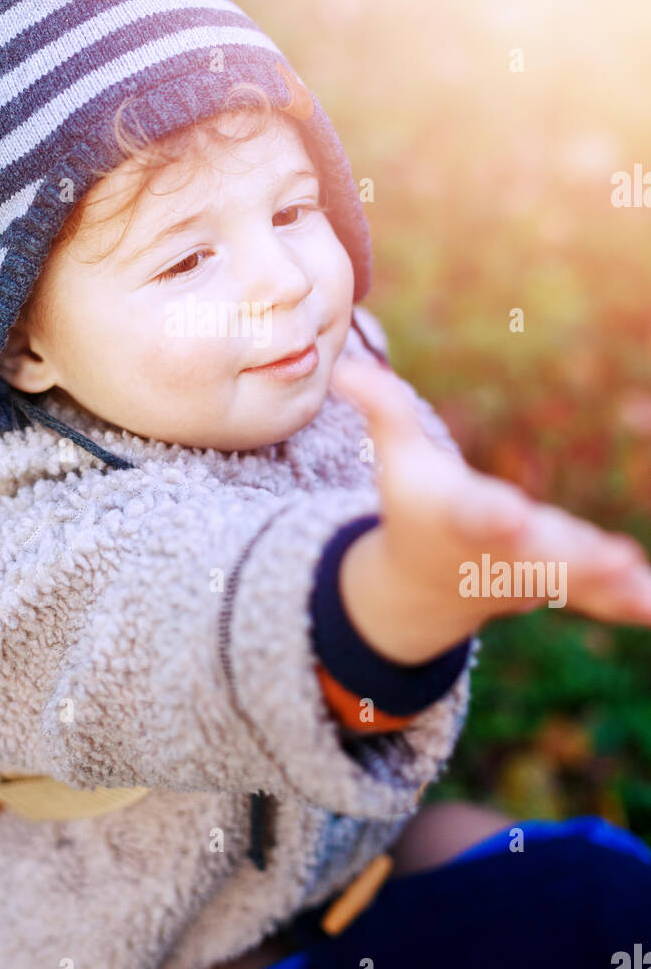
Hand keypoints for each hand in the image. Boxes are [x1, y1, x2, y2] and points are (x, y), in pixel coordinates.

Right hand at [330, 351, 650, 664]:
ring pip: (572, 577)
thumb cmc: (415, 507)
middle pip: (536, 554)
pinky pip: (597, 598)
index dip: (491, 516)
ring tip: (635, 574)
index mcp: (458, 518)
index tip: (511, 515)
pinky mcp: (558, 585)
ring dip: (606, 579)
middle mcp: (498, 552)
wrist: (424, 586)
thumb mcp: (398, 460)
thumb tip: (347, 365)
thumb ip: (384, 411)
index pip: (474, 516)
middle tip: (612, 557)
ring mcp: (531, 575)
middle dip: (572, 556)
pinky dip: (626, 602)